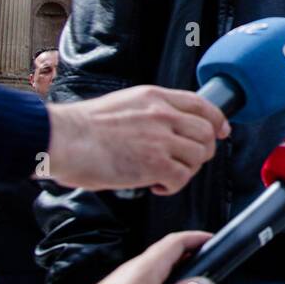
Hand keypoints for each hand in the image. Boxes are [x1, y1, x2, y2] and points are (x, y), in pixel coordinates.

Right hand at [45, 86, 230, 194]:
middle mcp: (163, 114)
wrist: (62, 138)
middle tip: (184, 162)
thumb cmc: (81, 127)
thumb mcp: (124, 104)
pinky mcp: (155, 163)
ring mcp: (161, 138)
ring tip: (163, 175)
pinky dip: (172, 187)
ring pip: (199, 156)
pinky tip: (154, 186)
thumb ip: (150, 112)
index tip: (222, 131)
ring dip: (185, 170)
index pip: (201, 104)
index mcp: (155, 97)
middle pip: (207, 132)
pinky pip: (182, 178)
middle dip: (201, 151)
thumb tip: (168, 128)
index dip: (217, 120)